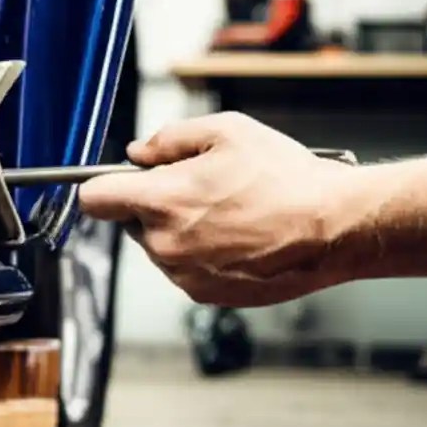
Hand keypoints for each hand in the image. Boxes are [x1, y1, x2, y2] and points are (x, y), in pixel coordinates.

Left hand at [78, 112, 371, 306]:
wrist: (332, 227)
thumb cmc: (285, 178)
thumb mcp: (225, 131)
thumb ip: (168, 139)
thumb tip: (138, 153)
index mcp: (161, 201)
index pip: (94, 200)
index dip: (101, 186)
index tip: (114, 182)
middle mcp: (164, 244)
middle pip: (132, 221)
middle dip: (155, 203)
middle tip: (200, 186)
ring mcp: (184, 275)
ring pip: (161, 246)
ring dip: (180, 229)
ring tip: (229, 210)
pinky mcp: (206, 295)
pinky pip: (186, 269)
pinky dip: (202, 253)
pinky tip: (238, 235)